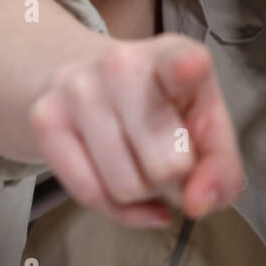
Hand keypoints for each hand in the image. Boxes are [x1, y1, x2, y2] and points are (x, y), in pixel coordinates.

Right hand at [26, 33, 244, 226]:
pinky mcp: (45, 119)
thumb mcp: (205, 124)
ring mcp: (79, 89)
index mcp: (176, 56)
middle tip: (173, 164)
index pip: (182, 61)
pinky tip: (125, 189)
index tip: (190, 68)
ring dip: (145, 194)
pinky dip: (118, 209)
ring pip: (127, 188)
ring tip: (143, 164)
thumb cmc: (161, 106)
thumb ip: (221, 169)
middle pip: (167, 165)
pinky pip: (90, 195)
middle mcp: (124, 65)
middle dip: (177, 183)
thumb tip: (198, 205)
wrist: (83, 78)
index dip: (187, 68)